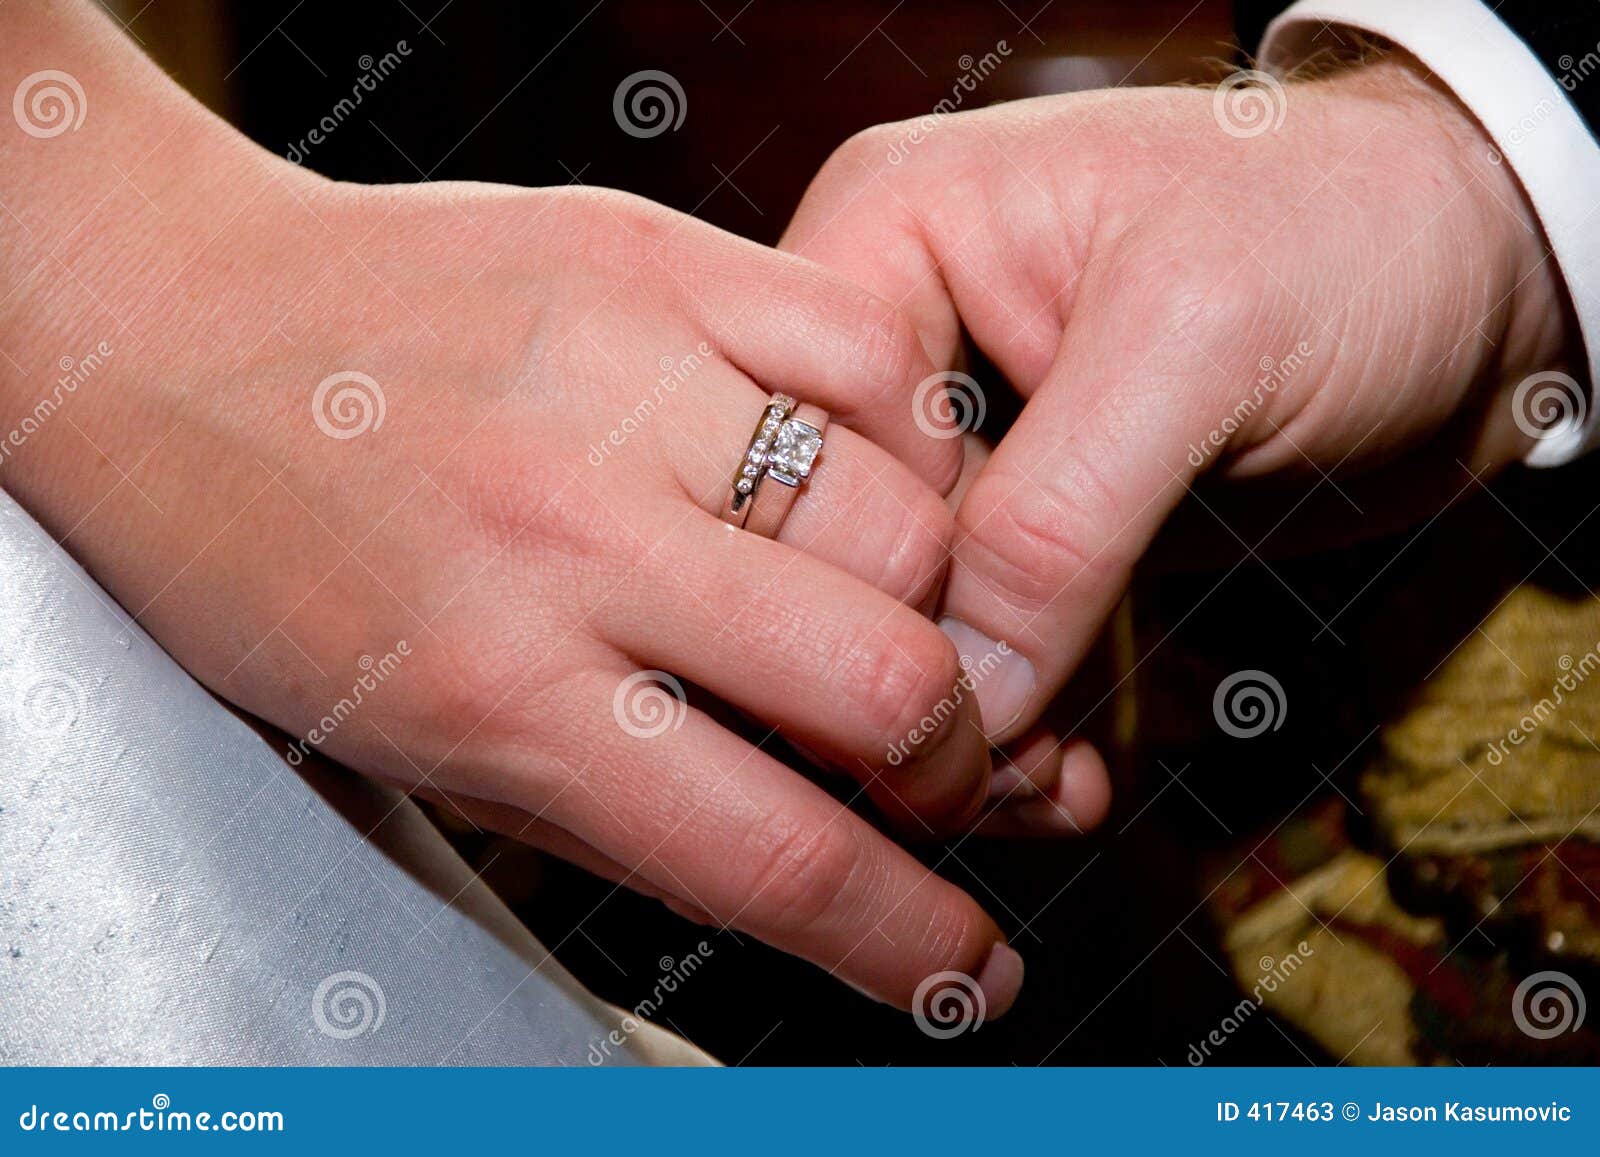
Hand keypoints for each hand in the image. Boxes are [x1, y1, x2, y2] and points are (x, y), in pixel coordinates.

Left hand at [0, 3, 1023, 1012]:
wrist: (166, 327)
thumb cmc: (269, 548)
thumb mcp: (414, 743)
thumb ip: (621, 809)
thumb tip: (810, 864)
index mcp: (494, 688)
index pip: (769, 851)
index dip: (907, 936)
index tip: (965, 966)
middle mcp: (568, 531)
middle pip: (881, 683)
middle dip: (950, 762)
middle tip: (924, 763)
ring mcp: (619, 376)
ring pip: (908, 519)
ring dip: (928, 603)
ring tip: (870, 604)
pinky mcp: (651, 257)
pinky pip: (873, 350)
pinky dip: (910, 435)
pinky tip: (860, 469)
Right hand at [784, 51, 1577, 804]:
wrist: (1474, 282)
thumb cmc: (1355, 232)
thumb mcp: (1199, 342)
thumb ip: (1061, 515)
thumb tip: (960, 698)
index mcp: (889, 234)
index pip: (794, 438)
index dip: (855, 575)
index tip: (937, 689)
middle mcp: (900, 337)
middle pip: (835, 541)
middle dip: (911, 668)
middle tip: (989, 771)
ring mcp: (962, 439)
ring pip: (904, 611)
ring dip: (967, 722)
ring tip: (1041, 788)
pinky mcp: (1025, 519)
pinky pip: (983, 639)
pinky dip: (1018, 721)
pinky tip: (1066, 772)